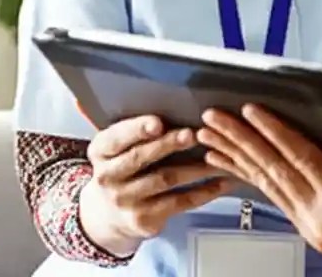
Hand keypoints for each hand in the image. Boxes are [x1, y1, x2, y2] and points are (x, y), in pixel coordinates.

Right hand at [79, 115, 231, 256]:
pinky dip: (204, 191)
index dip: (137, 129)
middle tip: (192, 134)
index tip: (157, 123)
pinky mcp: (145, 220)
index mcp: (100, 151)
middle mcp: (108, 177)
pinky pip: (180, 202)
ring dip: (196, 167)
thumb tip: (155, 100)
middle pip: (141, 158)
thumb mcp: (114, 147)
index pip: (116, 138)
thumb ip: (131, 128)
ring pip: (166, 180)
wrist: (107, 215)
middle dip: (168, 144)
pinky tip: (221, 181)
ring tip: (218, 154)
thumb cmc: (120, 168)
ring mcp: (126, 201)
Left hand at [198, 106, 321, 276]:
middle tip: (214, 116)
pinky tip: (234, 163)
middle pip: (274, 172)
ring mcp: (314, 229)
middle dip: (241, 140)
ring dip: (238, 157)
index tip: (252, 108)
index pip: (303, 161)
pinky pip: (276, 197)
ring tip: (210, 135)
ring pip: (268, 185)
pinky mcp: (312, 230)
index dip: (276, 132)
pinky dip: (252, 176)